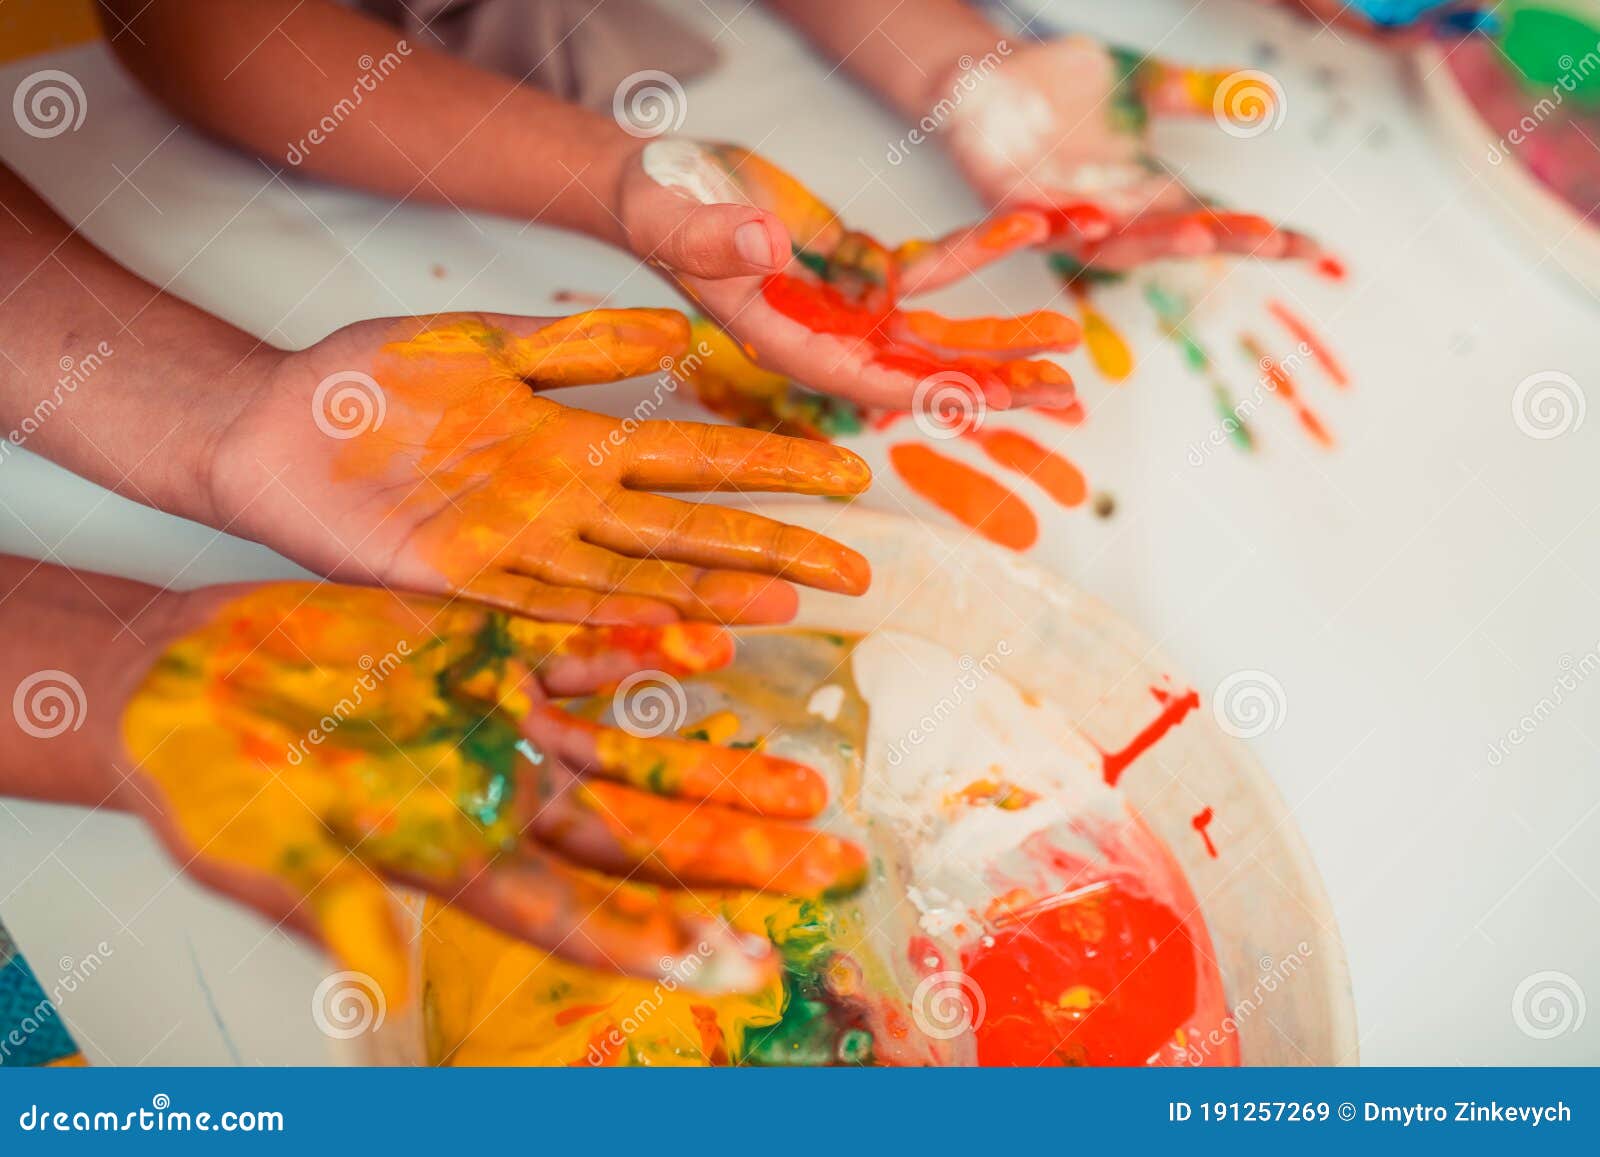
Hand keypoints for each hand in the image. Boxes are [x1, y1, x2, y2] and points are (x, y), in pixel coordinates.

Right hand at [115, 581, 867, 1006]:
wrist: (184, 682)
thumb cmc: (205, 784)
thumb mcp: (260, 851)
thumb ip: (330, 908)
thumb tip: (378, 988)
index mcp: (458, 859)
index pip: (580, 916)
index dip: (661, 945)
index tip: (743, 969)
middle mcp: (503, 797)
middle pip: (642, 838)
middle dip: (735, 857)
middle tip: (828, 868)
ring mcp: (507, 724)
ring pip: (638, 753)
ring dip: (720, 769)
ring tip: (805, 785)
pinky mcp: (491, 651)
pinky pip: (589, 652)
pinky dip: (649, 651)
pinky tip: (717, 651)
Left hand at [214, 308, 870, 624]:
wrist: (270, 427)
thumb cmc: (375, 383)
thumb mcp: (484, 345)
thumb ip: (577, 346)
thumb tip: (679, 334)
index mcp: (577, 441)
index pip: (698, 457)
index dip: (774, 466)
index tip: (847, 473)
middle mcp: (565, 503)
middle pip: (689, 527)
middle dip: (774, 544)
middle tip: (857, 567)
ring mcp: (520, 546)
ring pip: (637, 574)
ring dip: (711, 589)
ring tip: (787, 599)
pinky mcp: (462, 580)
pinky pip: (549, 603)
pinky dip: (609, 614)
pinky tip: (669, 621)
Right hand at [617, 139, 1081, 409]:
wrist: (661, 186)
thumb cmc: (658, 211)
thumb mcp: (676, 221)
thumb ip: (718, 239)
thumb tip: (768, 244)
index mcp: (784, 341)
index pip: (864, 379)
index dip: (925, 390)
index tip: (985, 398)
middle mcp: (825, 335)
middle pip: (919, 370)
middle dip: (989, 380)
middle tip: (1059, 392)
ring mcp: (848, 305)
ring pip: (937, 330)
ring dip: (999, 338)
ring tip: (1066, 342)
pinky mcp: (862, 268)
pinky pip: (932, 266)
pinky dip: (978, 252)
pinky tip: (1028, 234)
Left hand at [941, 37, 1323, 273]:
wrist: (985, 83)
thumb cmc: (1065, 92)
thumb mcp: (1142, 83)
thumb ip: (1195, 96)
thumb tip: (1263, 99)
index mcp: (1145, 195)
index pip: (1212, 220)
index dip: (1259, 237)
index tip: (1312, 248)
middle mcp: (1109, 216)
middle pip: (1172, 236)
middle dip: (1220, 237)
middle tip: (1266, 237)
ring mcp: (1060, 217)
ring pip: (1113, 240)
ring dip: (1155, 239)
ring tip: (1201, 234)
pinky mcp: (1010, 207)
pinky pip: (1040, 224)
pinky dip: (1068, 223)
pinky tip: (1097, 221)